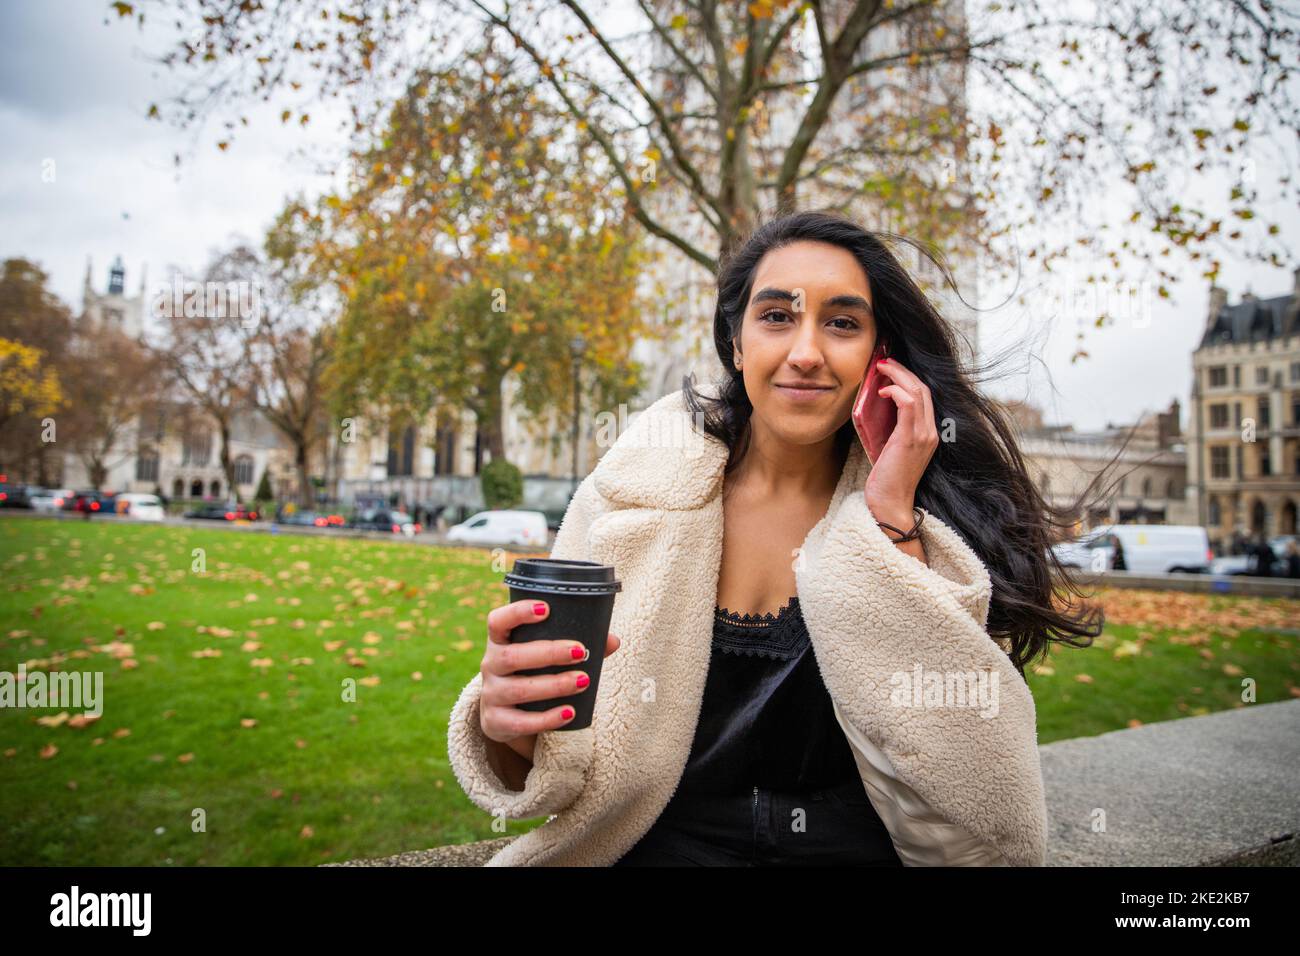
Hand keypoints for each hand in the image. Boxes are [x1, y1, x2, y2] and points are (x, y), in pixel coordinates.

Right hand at [479, 598, 620, 743]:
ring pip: (518, 690)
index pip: (497, 621)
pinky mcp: (495, 722)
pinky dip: (547, 718)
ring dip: (554, 685)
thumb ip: (575, 645)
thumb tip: (612, 641)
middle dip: (549, 653)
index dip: (517, 612)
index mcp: (500, 641)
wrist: (505, 716)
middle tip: (581, 651)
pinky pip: (520, 722)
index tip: (546, 608)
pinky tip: (569, 712)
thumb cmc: (531, 674)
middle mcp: (490, 665)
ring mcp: (490, 694)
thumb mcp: (544, 658)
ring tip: (583, 681)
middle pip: (511, 656)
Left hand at [852, 357, 938, 512]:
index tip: (891, 368)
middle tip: (883, 361)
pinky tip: (882, 391)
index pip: (924, 396)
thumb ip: (891, 428)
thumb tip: (876, 406)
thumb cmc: (886, 479)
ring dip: (898, 375)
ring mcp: (924, 435)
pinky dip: (895, 391)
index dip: (908, 378)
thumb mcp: (891, 448)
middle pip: (923, 388)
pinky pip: (908, 404)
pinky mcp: (911, 438)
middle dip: (903, 370)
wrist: (890, 504)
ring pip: (917, 391)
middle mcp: (931, 432)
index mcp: (928, 433)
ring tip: (881, 368)